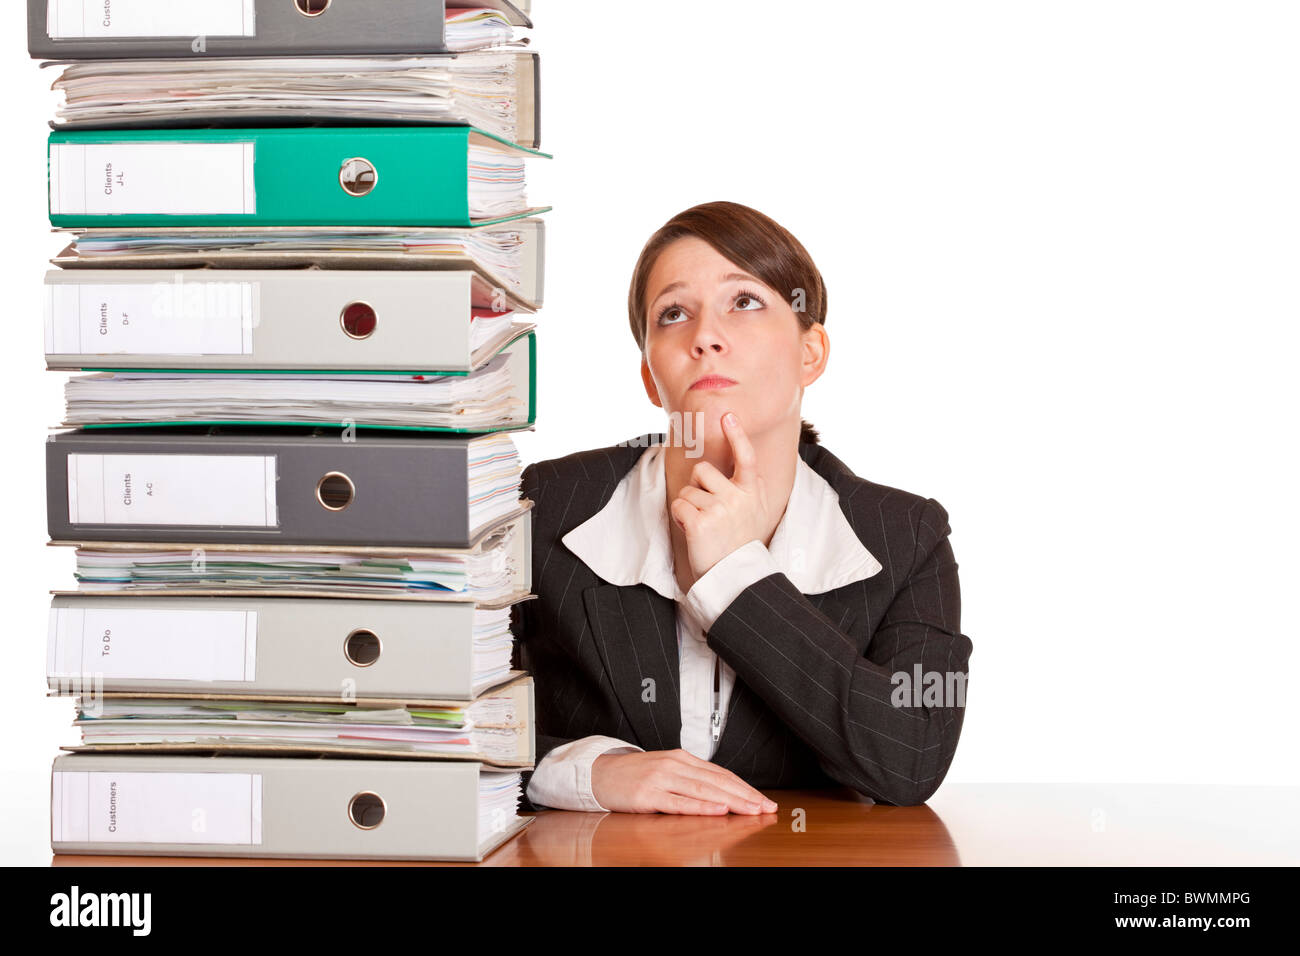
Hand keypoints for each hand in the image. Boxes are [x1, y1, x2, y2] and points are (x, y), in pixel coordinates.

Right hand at [591, 748, 778, 814]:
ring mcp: (661, 778)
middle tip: (766, 807)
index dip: (744, 787)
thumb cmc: (633, 776)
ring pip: (704, 791)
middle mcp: (674, 765)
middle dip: (745, 795)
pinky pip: (680, 802)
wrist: (598, 773)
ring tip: (751, 810)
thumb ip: (690, 779)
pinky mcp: (649, 795)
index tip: (763, 800)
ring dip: (732, 802)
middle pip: (717, 781)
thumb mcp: (665, 771)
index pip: (720, 774)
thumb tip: (721, 793)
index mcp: (681, 758)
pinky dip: (702, 807)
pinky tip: (718, 810)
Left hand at [669, 412, 773, 580]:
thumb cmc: (741, 543)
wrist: (736, 577)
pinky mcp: (700, 523)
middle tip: (707, 511)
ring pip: (688, 490)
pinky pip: (678, 505)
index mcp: (752, 492)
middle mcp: (738, 497)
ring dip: (688, 506)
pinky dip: (680, 517)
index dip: (737, 435)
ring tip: (703, 526)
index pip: (746, 458)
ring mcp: (720, 510)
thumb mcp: (756, 512)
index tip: (728, 416)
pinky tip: (692, 531)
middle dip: (697, 486)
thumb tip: (742, 462)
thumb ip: (749, 488)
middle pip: (702, 470)